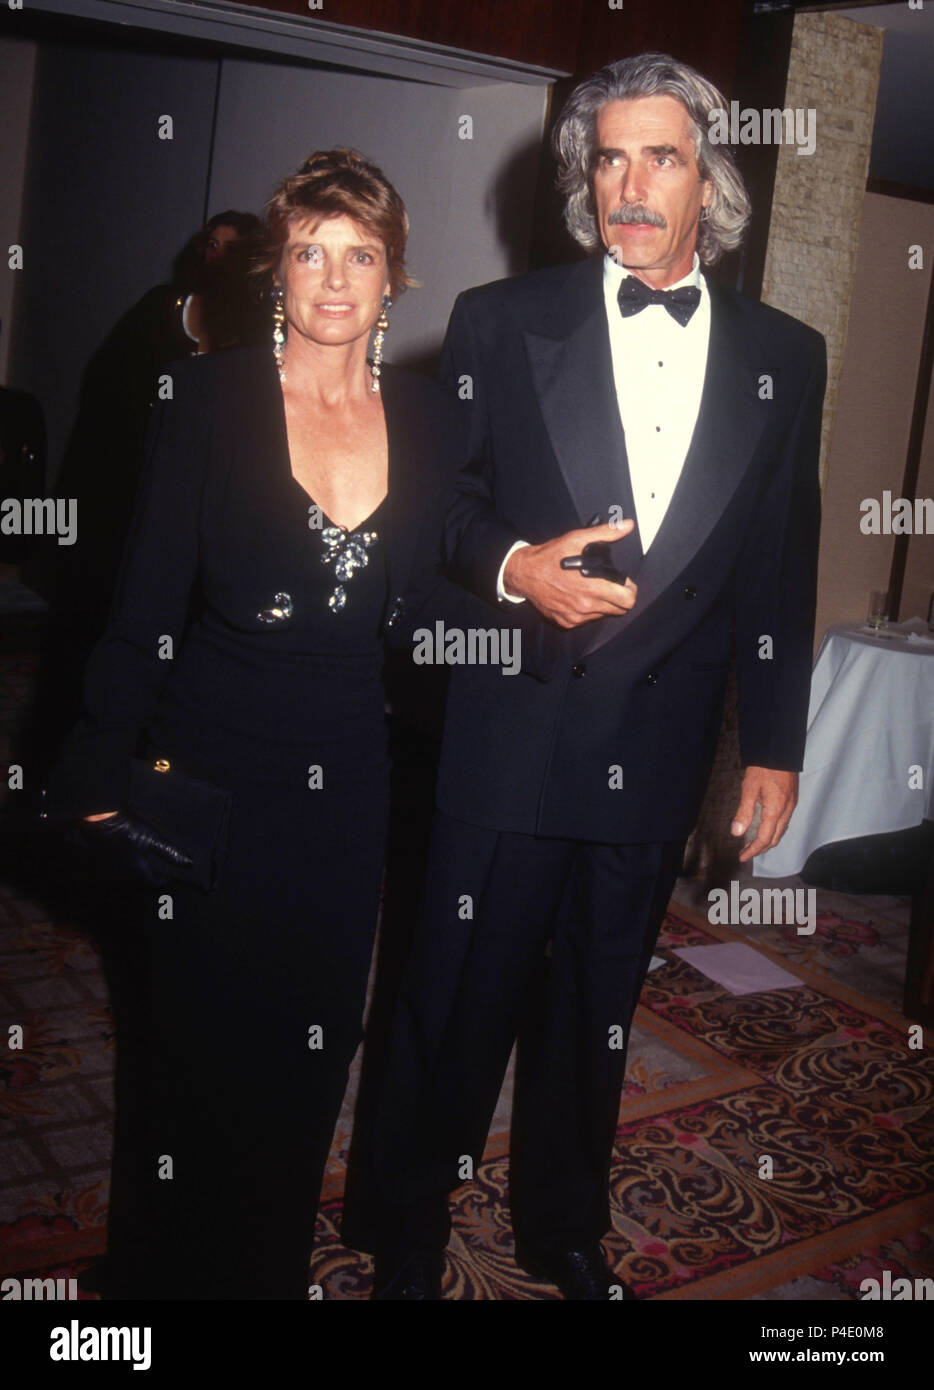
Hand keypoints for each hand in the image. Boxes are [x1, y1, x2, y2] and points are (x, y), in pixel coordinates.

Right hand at [80, 809, 191, 883]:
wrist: (96, 817)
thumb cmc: (126, 828)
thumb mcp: (152, 838)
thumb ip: (170, 852)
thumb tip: (189, 864)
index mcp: (136, 869)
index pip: (152, 882)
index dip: (163, 879)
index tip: (171, 874)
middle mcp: (123, 872)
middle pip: (140, 877)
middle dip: (152, 872)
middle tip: (163, 864)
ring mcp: (111, 864)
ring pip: (130, 870)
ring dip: (140, 865)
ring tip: (150, 855)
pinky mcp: (103, 855)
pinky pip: (120, 862)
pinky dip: (129, 858)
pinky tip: (133, 847)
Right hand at [503, 522, 637, 627]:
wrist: (524, 574)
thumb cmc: (550, 556)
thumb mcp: (577, 539)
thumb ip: (605, 533)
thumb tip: (627, 525)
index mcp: (593, 588)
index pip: (627, 600)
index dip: (630, 591)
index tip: (624, 583)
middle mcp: (586, 606)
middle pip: (619, 610)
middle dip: (619, 598)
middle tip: (611, 586)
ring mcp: (576, 617)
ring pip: (602, 615)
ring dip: (603, 604)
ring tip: (592, 589)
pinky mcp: (566, 622)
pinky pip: (585, 620)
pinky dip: (586, 610)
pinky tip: (577, 597)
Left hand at [731, 767, 797, 863]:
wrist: (779, 750)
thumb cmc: (763, 767)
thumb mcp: (749, 789)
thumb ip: (744, 812)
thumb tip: (737, 833)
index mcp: (776, 810)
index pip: (765, 839)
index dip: (753, 850)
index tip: (742, 857)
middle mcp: (787, 810)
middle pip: (775, 838)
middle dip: (761, 849)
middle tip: (746, 852)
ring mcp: (791, 805)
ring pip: (781, 831)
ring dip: (768, 840)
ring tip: (754, 844)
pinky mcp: (792, 799)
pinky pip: (784, 821)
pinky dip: (774, 830)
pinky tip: (765, 828)